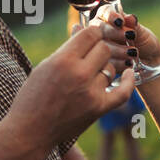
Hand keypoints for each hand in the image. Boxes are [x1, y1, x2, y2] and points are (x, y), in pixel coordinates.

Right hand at [10, 24, 135, 151]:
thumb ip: (67, 48)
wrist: (30, 131)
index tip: (91, 34)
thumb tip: (81, 27)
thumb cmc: (33, 97)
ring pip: (110, 68)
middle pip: (103, 48)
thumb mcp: (45, 66)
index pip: (90, 34)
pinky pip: (123, 91)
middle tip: (90, 53)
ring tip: (90, 72)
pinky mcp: (99, 109)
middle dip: (97, 48)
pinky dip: (127, 81)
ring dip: (102, 67)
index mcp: (63, 60)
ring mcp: (91, 93)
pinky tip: (128, 72)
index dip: (92, 31)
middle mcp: (80, 74)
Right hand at [81, 5, 159, 68]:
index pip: (104, 12)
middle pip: (98, 28)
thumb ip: (135, 25)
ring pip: (100, 46)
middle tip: (129, 36)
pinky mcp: (101, 62)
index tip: (120, 21)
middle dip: (113, 32)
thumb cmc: (144, 42)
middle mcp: (101, 31)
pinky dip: (117, 62)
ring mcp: (99, 47)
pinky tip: (128, 63)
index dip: (110, 15)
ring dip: (117, 49)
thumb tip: (130, 17)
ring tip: (133, 53)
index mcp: (109, 19)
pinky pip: (103, 62)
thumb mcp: (143, 33)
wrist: (149, 61)